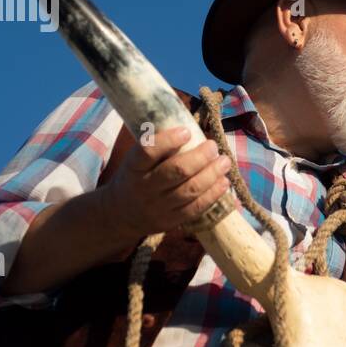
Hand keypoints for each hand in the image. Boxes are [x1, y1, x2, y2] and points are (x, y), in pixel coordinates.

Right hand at [101, 126, 230, 240]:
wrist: (121, 215)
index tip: (186, 131)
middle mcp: (144, 187)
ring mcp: (158, 206)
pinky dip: (213, 194)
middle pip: (176, 171)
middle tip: (213, 147)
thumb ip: (157, 147)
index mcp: (133, 167)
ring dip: (212, 174)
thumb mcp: (135, 161)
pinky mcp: (171, 221)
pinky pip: (196, 207)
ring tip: (225, 162)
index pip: (148, 151)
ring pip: (190, 190)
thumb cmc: (134, 178)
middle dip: (200, 157)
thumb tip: (189, 125)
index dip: (168, 140)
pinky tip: (224, 182)